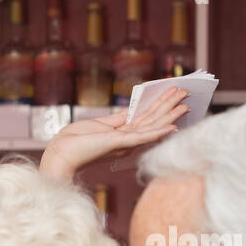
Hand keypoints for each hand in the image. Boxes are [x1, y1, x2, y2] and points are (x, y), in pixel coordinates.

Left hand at [39, 87, 189, 180]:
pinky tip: (173, 126)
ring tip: (186, 103)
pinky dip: (159, 132)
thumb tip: (132, 110)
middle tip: (186, 92)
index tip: (173, 92)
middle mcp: (126, 140)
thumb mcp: (98, 125)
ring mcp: (124, 142)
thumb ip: (117, 119)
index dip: (160, 104)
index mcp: (120, 134)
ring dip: (170, 114)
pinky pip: (143, 136)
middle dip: (169, 105)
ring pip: (152, 125)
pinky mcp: (119, 143)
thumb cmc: (73, 141)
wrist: (60, 154)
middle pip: (152, 119)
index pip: (145, 117)